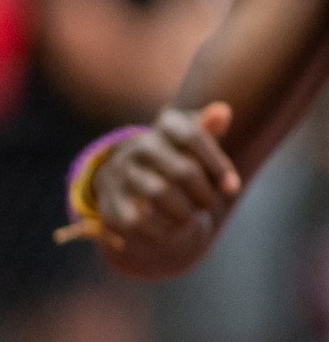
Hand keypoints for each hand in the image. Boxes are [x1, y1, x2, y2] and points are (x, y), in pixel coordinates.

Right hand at [91, 102, 241, 278]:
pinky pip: (137, 221)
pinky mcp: (109, 203)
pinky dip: (160, 230)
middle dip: (203, 194)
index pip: (193, 136)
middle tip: (207, 205)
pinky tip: (168, 229)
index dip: (218, 164)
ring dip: (183, 212)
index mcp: (162, 128)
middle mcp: (138, 147)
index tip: (232, 187)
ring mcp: (121, 174)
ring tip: (187, 217)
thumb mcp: (189, 142)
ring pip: (159, 193)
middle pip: (182, 170)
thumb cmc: (171, 160)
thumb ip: (207, 129)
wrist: (122, 179)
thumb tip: (223, 111)